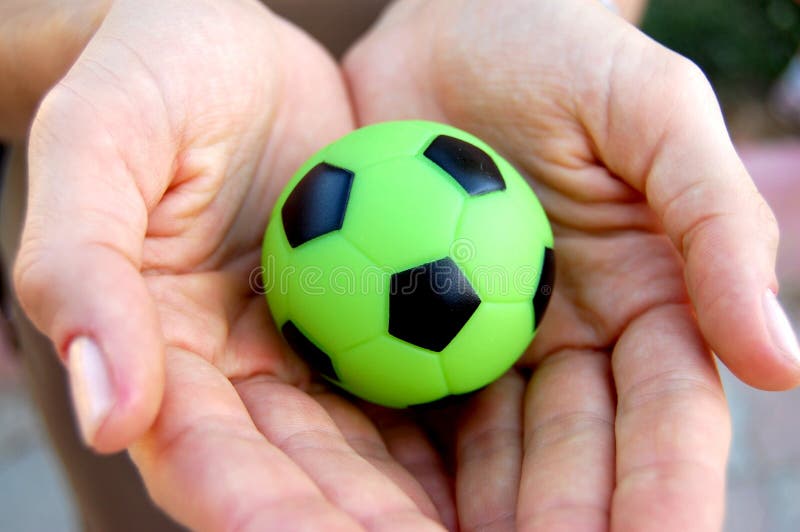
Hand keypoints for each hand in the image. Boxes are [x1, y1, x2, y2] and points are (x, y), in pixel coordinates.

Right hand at [14, 1, 446, 528]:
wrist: (229, 41)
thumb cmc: (151, 74)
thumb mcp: (99, 141)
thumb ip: (81, 266)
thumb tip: (107, 411)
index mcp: (160, 354)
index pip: (208, 459)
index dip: (263, 514)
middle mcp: (233, 373)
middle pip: (298, 474)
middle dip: (359, 529)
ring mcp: (303, 352)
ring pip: (363, 448)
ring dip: (416, 507)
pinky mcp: (362, 321)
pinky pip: (409, 383)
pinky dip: (450, 432)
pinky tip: (503, 469)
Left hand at [344, 0, 799, 528]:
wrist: (452, 27)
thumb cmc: (560, 49)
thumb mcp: (654, 112)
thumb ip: (717, 221)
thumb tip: (780, 357)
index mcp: (648, 305)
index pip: (665, 420)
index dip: (662, 494)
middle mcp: (573, 339)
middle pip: (577, 453)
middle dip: (564, 523)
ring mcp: (490, 337)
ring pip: (495, 449)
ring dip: (480, 514)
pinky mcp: (413, 322)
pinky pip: (412, 398)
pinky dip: (404, 455)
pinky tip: (383, 501)